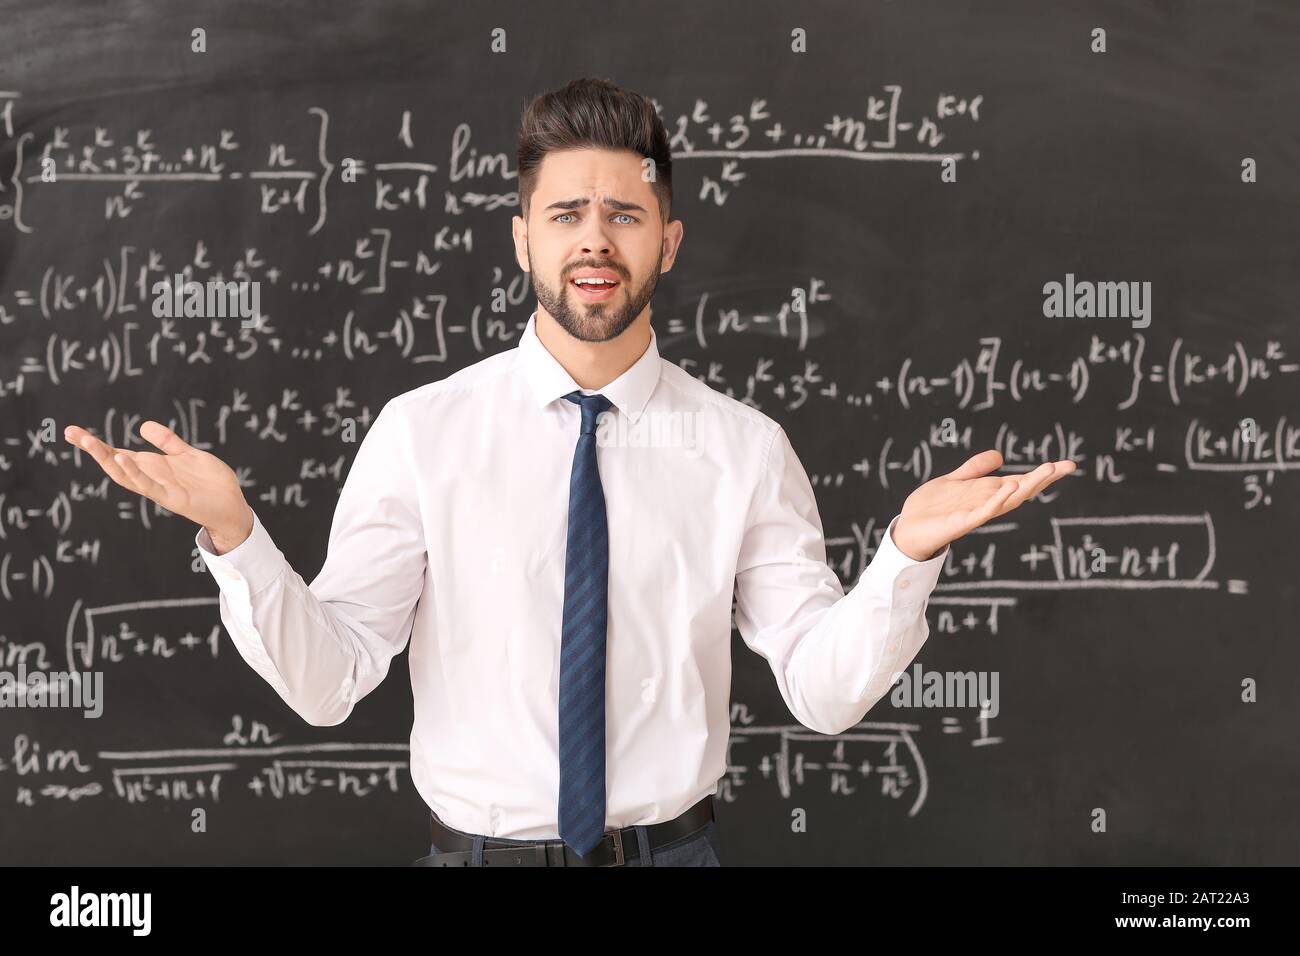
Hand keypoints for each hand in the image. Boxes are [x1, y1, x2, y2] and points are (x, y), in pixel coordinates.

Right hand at [64, 421, 252, 552]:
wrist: (232, 505)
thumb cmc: (210, 482)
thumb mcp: (187, 454)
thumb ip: (167, 441)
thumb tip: (142, 426)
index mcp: (153, 466)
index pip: (118, 453)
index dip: (97, 444)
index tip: (72, 431)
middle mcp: (151, 477)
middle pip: (114, 463)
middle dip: (93, 449)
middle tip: (70, 432)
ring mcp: (159, 489)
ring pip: (125, 475)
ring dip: (107, 459)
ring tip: (89, 441)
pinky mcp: (172, 498)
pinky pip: (149, 486)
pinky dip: (134, 474)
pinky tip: (123, 459)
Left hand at [891, 450, 1075, 560]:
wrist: (907, 529)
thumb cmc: (931, 509)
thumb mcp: (955, 480)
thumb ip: (975, 469)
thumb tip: (999, 456)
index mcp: (987, 494)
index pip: (1020, 482)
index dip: (1042, 474)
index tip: (1067, 465)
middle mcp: (986, 504)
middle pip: (1020, 490)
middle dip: (1043, 479)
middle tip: (1065, 466)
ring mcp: (976, 514)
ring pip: (1007, 501)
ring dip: (1026, 487)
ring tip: (1046, 471)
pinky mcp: (961, 522)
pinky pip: (983, 512)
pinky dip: (996, 500)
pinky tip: (1009, 487)